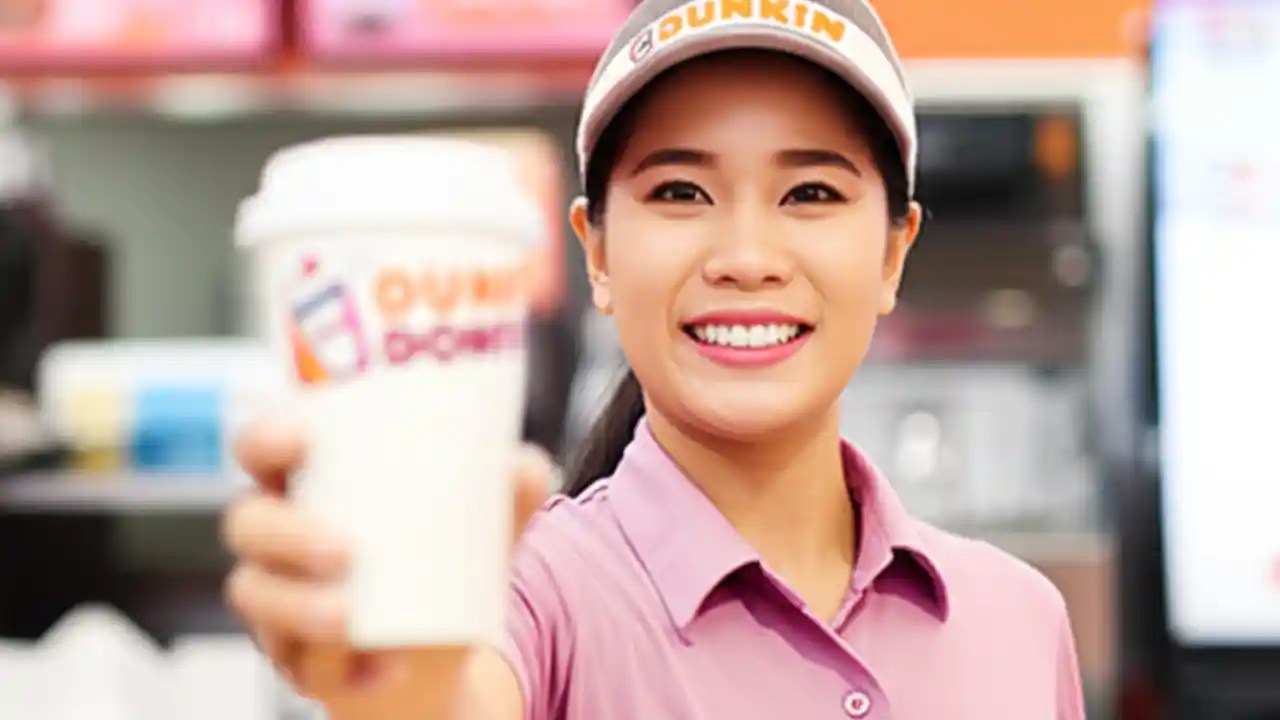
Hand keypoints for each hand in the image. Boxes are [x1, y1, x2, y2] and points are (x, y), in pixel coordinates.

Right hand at [221, 416, 551, 718]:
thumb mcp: (479, 526)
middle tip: (346, 551)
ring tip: (348, 618)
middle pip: (247, 522)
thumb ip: (505, 494)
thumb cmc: (442, 564)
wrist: (438, 654)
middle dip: (287, 533)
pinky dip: (344, 669)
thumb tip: (527, 464)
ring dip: (298, 606)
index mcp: (313, 485)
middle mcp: (278, 538)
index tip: (302, 438)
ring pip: (254, 595)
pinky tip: (383, 669)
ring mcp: (277, 601)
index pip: (260, 447)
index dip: (266, 437)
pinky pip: (297, 663)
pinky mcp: (293, 659)